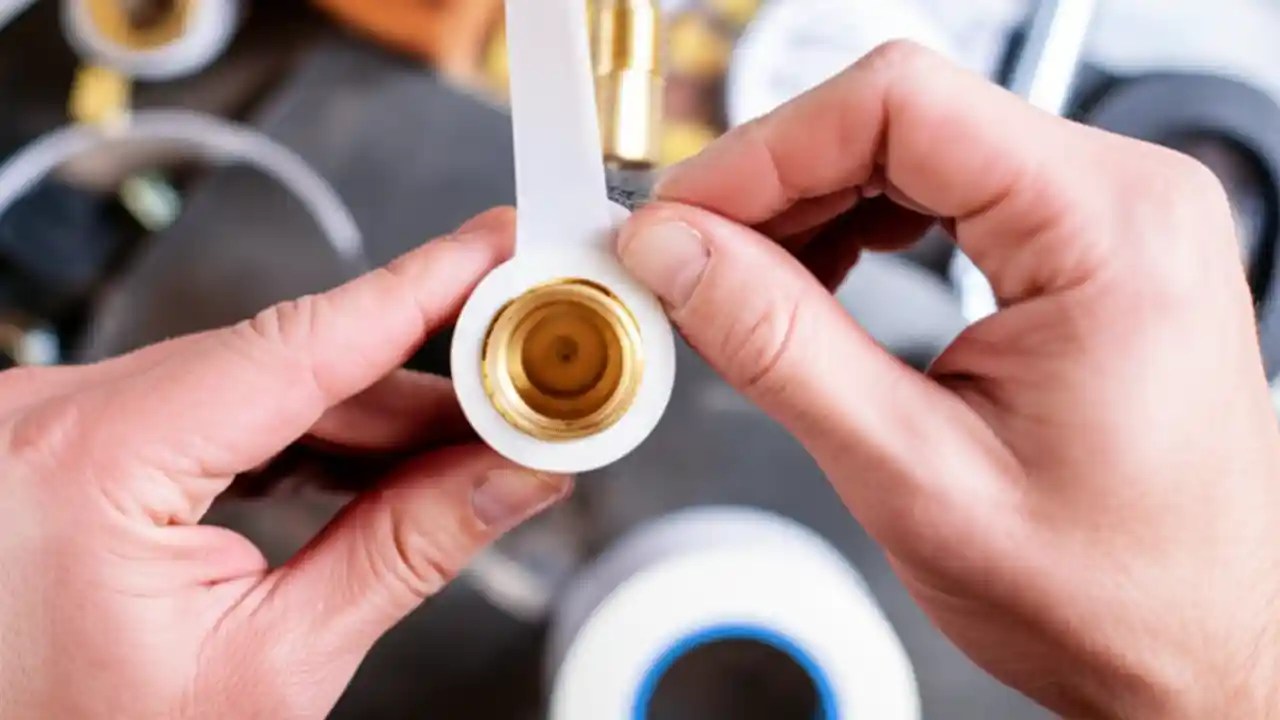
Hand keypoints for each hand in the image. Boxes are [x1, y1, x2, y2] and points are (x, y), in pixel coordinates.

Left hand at [0, 209, 570, 718]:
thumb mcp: (272, 666)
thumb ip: (404, 553)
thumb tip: (507, 477)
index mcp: (92, 462)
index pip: (299, 343)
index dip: (423, 287)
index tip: (498, 248)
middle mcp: (52, 416)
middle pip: (287, 361)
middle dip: (421, 380)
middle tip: (522, 383)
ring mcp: (56, 424)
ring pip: (256, 383)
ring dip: (371, 414)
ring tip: (474, 440)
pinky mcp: (73, 444)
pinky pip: (214, 414)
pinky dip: (304, 436)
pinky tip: (383, 461)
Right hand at [618, 42, 1279, 717]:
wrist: (1200, 649)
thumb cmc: (1113, 590)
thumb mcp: (915, 474)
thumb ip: (780, 346)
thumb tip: (679, 255)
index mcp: (1108, 229)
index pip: (899, 106)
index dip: (763, 152)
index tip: (681, 217)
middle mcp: (1123, 198)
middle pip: (899, 118)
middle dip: (773, 182)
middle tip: (685, 257)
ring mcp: (1107, 218)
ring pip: (912, 150)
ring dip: (808, 207)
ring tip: (736, 282)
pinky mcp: (1082, 249)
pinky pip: (944, 195)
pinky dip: (857, 230)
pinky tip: (810, 284)